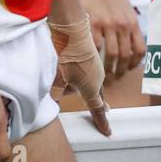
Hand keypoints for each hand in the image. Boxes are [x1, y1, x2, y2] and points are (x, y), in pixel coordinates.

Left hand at [49, 15, 110, 135]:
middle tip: (95, 110)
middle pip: (95, 98)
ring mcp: (98, 68)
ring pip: (91, 85)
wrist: (72, 29)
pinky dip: (80, 77)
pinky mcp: (94, 59)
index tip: (108, 132)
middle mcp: (98, 79)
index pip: (97, 110)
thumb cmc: (65, 56)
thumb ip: (55, 95)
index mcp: (91, 88)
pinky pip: (90, 75)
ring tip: (64, 79)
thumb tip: (52, 102)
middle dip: (92, 104)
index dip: (102, 123)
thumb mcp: (57, 79)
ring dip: (80, 88)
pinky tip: (69, 69)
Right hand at [78, 0, 144, 78]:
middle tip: (114, 77)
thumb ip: (130, 29)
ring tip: (102, 74)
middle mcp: (123, 26)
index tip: (128, 70)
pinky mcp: (92, 23)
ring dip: (107, 68)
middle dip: (120, 70)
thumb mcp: (129, 12)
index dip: (135, 64)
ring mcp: (108, 25)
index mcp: (133, 24)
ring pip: (111, 54)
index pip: (139, 50)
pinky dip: (93, 55)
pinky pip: (95, 45)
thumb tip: (131, 49)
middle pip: (125, 55)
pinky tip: (91, 59)